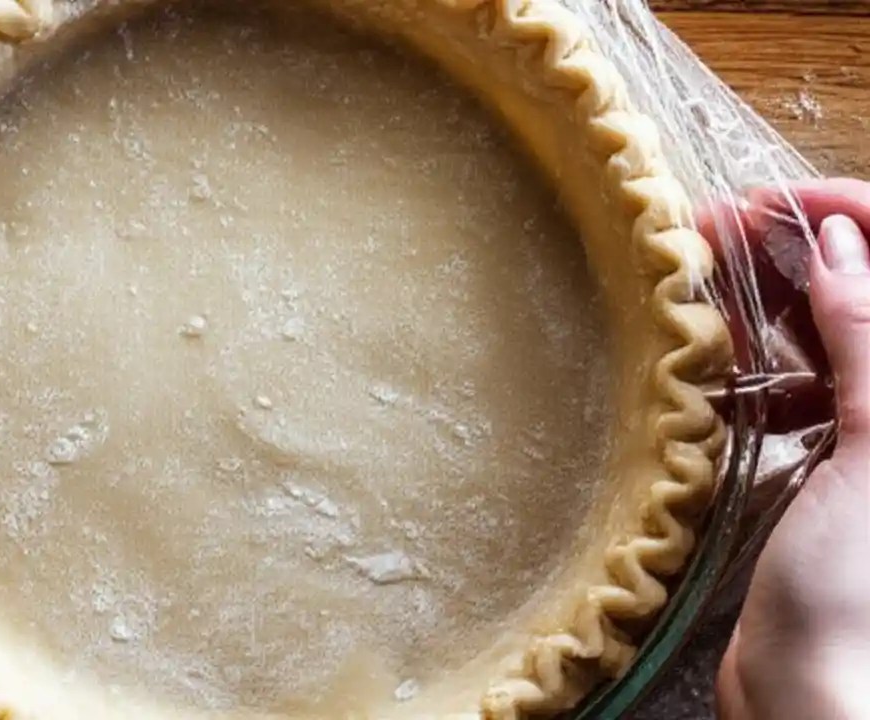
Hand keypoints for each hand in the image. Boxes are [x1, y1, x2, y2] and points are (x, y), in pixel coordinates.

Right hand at [715, 180, 869, 718]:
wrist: (819, 697)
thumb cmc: (862, 590)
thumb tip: (841, 238)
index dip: (848, 215)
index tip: (770, 203)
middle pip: (862, 293)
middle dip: (792, 254)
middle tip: (703, 237)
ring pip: (826, 337)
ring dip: (765, 308)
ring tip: (694, 294)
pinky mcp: (832, 469)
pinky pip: (800, 390)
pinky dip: (757, 367)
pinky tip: (715, 368)